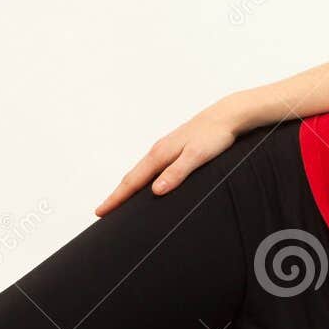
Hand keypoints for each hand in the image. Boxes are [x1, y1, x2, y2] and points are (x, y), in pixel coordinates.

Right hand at [94, 105, 243, 215]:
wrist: (227, 116)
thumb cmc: (215, 136)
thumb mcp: (196, 156)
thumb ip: (177, 173)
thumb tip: (155, 191)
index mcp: (160, 154)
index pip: (132, 181)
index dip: (116, 198)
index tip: (100, 212)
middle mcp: (158, 151)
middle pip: (132, 177)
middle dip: (116, 195)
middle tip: (102, 211)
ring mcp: (165, 149)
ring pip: (141, 171)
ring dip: (128, 187)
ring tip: (119, 201)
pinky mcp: (175, 149)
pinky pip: (151, 167)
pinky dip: (142, 179)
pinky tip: (146, 184)